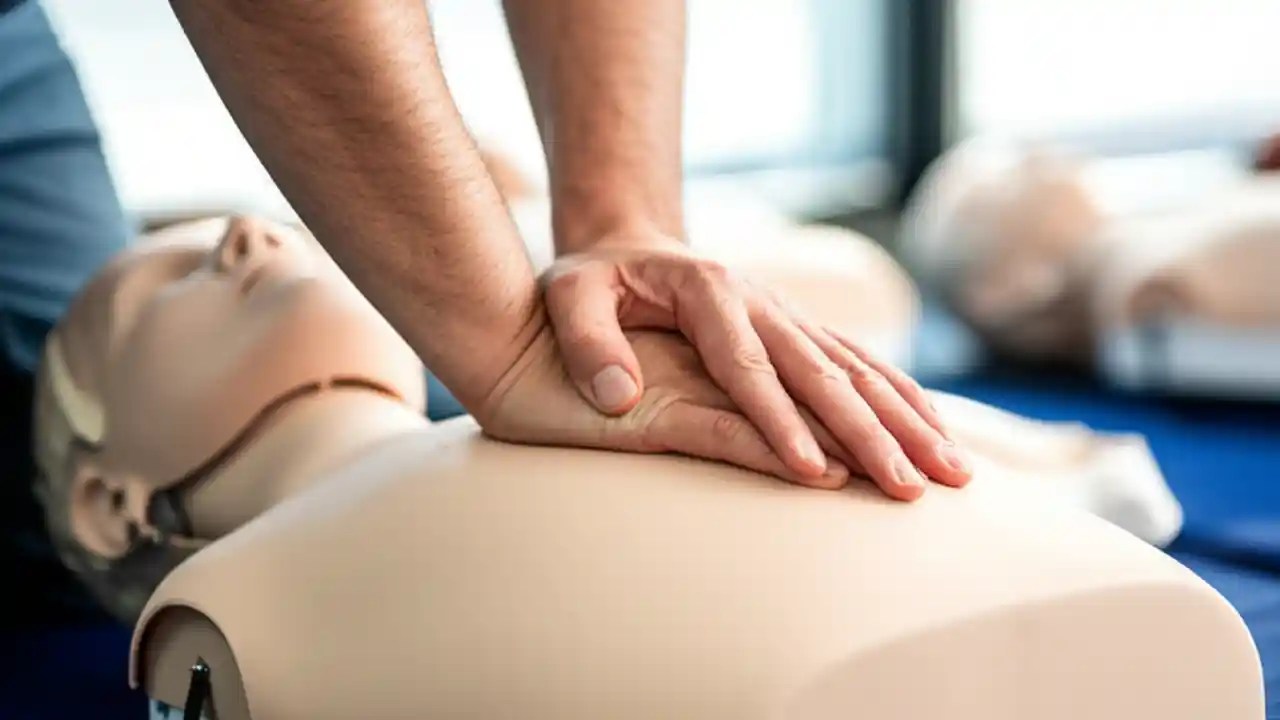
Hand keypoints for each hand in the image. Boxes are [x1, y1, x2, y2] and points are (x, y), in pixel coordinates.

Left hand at [541, 233, 971, 499]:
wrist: (625, 243)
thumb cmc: (592, 278)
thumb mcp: (568, 295)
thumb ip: (585, 342)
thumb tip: (617, 398)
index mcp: (709, 291)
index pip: (748, 367)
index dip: (780, 419)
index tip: (814, 470)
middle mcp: (761, 301)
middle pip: (823, 373)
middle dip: (870, 433)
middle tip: (910, 487)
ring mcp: (786, 315)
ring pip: (858, 370)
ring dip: (906, 421)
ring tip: (950, 471)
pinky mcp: (798, 330)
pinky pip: (860, 365)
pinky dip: (902, 399)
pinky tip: (934, 434)